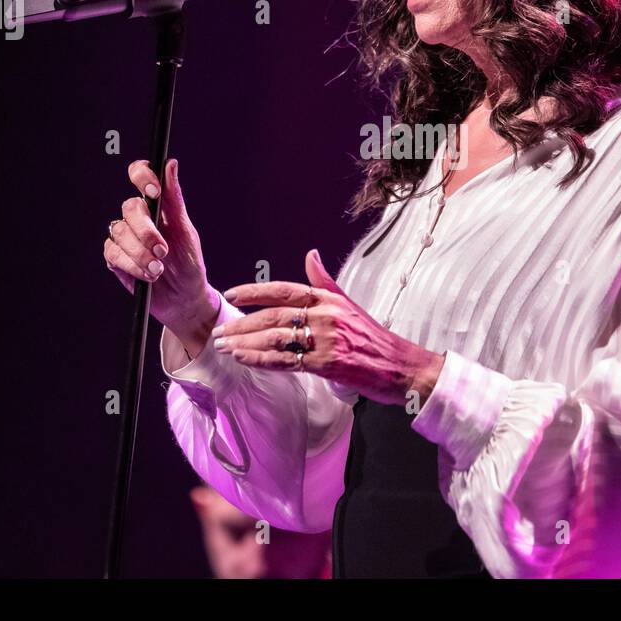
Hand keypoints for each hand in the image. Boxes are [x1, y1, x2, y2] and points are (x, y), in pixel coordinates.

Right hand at [103, 157, 220, 347]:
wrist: (184, 298)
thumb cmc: (189, 262)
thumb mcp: (186, 231)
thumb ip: (174, 199)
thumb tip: (170, 164)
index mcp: (156, 205)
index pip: (139, 175)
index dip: (142, 176)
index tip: (154, 192)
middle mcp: (137, 218)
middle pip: (129, 208)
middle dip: (146, 230)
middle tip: (163, 250)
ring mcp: (124, 238)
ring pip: (119, 232)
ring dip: (141, 253)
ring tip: (159, 269)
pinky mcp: (115, 259)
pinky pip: (113, 253)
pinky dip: (132, 265)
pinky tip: (147, 275)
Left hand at [215, 249, 444, 407]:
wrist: (401, 366)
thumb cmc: (373, 338)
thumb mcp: (349, 304)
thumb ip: (325, 282)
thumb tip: (310, 255)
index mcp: (329, 299)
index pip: (284, 290)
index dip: (255, 291)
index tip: (232, 295)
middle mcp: (325, 315)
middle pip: (273, 315)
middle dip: (242, 323)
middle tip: (220, 331)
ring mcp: (326, 339)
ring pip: (275, 338)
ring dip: (245, 342)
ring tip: (224, 346)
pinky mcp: (327, 364)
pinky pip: (286, 361)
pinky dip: (261, 359)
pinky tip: (244, 359)